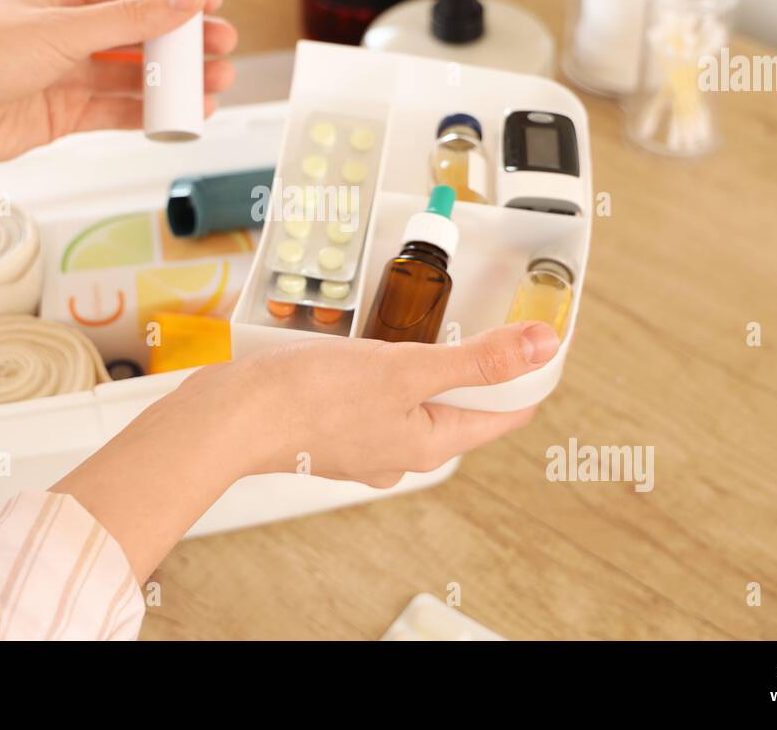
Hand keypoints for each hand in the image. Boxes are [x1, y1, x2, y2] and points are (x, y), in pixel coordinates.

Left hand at [0, 0, 235, 171]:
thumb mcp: (61, 30)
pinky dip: (151, 112)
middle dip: (182, 40)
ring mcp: (66, 72)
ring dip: (174, 79)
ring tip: (213, 84)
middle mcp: (65, 30)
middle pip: (139, 30)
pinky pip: (119, 110)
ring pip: (134, 73)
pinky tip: (180, 113)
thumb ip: (128, 19)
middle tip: (221, 48)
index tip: (210, 1)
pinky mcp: (65, 113)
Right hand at [189, 320, 561, 485]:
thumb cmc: (311, 397)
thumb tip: (544, 347)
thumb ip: (477, 360)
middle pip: (458, 408)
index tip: (537, 339)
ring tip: (422, 329)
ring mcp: (363, 445)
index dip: (525, 377)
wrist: (232, 416)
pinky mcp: (329, 430)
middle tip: (482, 322)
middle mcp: (400, 453)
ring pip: (412, 402)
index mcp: (429, 444)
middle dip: (472, 369)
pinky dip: (381, 372)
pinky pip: (374, 399)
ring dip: (422, 367)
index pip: (502, 415)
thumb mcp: (407, 367)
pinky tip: (366, 349)